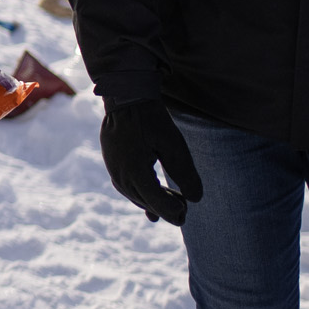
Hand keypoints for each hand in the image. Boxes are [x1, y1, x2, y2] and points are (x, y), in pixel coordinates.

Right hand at [99, 97, 207, 225]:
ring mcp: (114, 171)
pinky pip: (129, 188)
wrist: (125, 97)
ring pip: (137, 197)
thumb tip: (196, 199)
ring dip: (156, 201)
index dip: (173, 210)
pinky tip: (154, 198)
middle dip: (167, 208)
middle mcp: (120, 176)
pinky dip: (144, 194)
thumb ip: (184, 172)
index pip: (156, 203)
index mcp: (134, 172)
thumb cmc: (151, 118)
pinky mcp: (113, 166)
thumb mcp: (174, 143)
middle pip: (147, 202)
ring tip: (175, 202)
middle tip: (186, 206)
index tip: (187, 208)